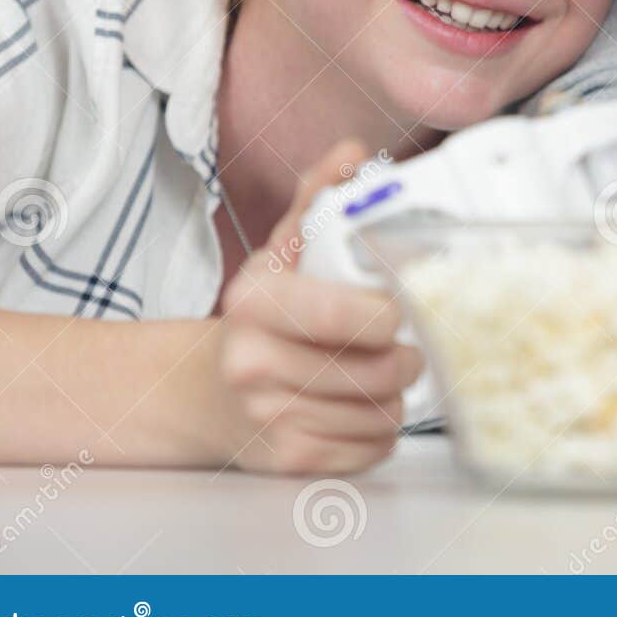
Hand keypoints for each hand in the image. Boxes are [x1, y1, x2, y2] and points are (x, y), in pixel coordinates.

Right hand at [206, 141, 423, 474]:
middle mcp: (252, 363)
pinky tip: (356, 407)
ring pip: (385, 411)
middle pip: (383, 370)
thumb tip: (354, 155)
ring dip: (395, 393)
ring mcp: (269, 417)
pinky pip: (374, 447)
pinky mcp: (289, 461)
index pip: (352, 314)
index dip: (396, 312)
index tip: (402, 305)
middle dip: (408, 355)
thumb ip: (320, 201)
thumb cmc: (262, 316)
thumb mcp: (284, 252)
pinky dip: (380, 429)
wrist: (209, 391)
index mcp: (254, 302)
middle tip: (402, 341)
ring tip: (374, 372)